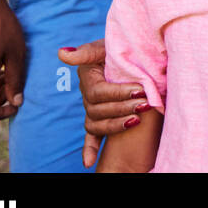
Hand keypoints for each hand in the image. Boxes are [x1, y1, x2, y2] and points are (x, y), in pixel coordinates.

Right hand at [58, 40, 145, 167]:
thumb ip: (86, 51)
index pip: (99, 92)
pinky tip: (88, 163)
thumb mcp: (105, 44)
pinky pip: (91, 136)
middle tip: (145, 104)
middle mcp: (88, 95)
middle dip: (123, 108)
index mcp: (88, 78)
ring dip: (116, 125)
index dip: (118, 93)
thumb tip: (62, 54)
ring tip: (136, 120)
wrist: (130, 50)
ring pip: (98, 124)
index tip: (140, 90)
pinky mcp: (100, 117)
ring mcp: (93, 109)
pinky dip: (89, 149)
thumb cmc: (119, 45)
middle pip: (99, 110)